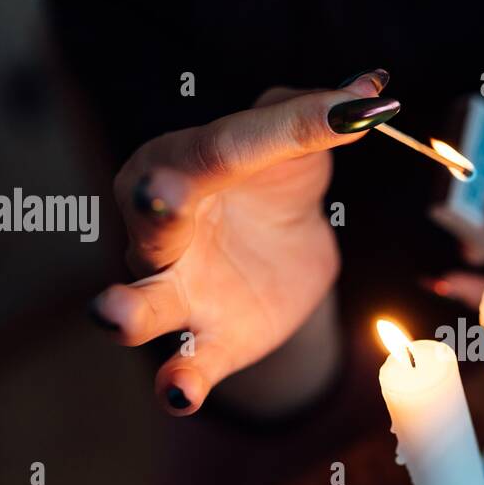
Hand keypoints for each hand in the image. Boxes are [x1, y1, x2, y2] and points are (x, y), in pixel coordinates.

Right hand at [89, 71, 398, 414]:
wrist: (282, 250)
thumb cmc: (272, 181)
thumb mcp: (297, 146)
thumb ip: (320, 118)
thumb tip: (370, 89)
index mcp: (180, 161)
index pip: (231, 145)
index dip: (286, 130)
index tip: (349, 113)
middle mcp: (162, 227)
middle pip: (156, 219)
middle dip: (158, 208)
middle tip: (162, 196)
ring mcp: (178, 288)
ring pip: (147, 301)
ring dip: (130, 309)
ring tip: (113, 313)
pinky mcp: (207, 340)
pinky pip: (189, 365)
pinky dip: (181, 381)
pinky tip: (179, 395)